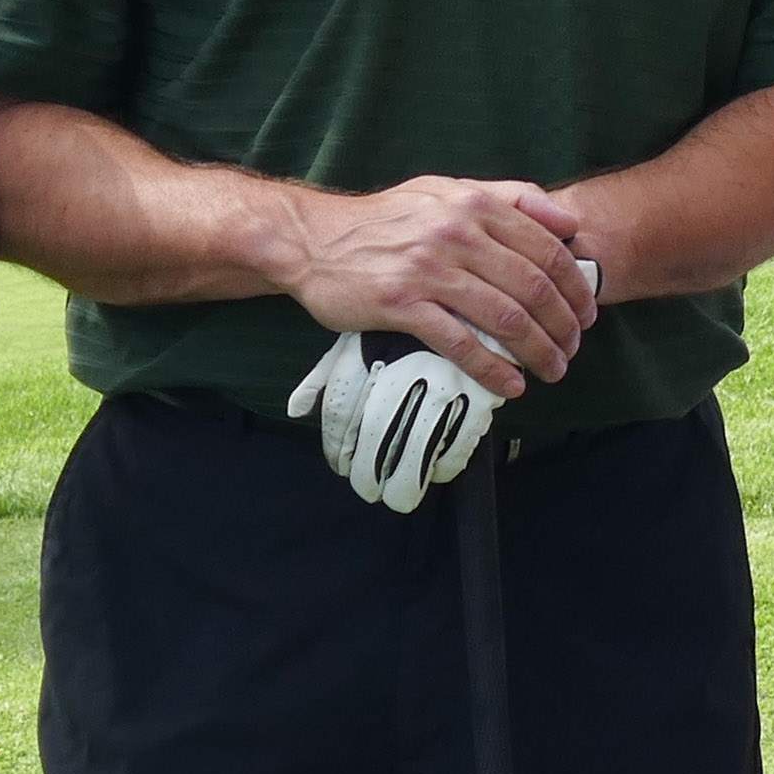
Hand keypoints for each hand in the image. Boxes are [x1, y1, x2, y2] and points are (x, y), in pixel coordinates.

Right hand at [279, 178, 594, 399]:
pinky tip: (511, 385)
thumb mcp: (445, 191)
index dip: (575, 287)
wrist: (313, 240)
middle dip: (564, 325)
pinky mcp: (401, 305)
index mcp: (472, 205)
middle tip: (573, 349)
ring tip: (552, 370)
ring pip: (505, 317)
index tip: (586, 314)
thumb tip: (565, 221)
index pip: (545, 249)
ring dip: (538, 351)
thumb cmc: (385, 220)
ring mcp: (428, 271)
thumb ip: (507, 197)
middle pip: (533, 287)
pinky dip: (493, 368)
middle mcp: (456, 234)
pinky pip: (460, 343)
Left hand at [287, 333, 497, 510]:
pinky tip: (437, 472)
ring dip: (407, 478)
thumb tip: (296, 409)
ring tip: (399, 496)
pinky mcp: (477, 386)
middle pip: (379, 435)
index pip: (343, 412)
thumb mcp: (354, 337)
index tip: (342, 466)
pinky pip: (460, 439)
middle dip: (371, 473)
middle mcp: (401, 367)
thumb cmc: (397, 315)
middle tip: (370, 491)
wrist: (454, 277)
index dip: (340, 448)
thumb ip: (324, 377)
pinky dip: (447, 463)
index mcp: (368, 352)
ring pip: (418, 443)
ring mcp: (440, 378)